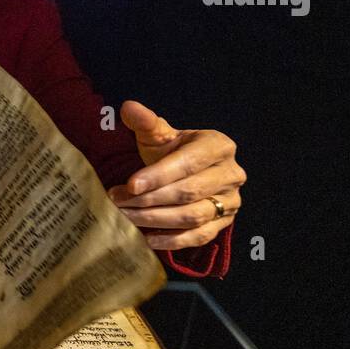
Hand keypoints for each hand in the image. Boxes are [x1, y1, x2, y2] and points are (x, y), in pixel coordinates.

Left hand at [106, 100, 244, 250]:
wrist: (187, 171)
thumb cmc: (171, 151)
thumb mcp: (159, 134)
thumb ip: (145, 122)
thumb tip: (129, 107)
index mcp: (218, 146)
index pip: (188, 163)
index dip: (158, 175)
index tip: (130, 184)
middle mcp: (231, 174)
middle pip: (189, 191)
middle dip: (150, 199)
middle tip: (118, 202)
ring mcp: (230, 201)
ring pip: (193, 215)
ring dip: (156, 219)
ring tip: (126, 218)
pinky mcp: (223, 223)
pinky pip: (199, 236)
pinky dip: (173, 241)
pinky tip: (147, 238)